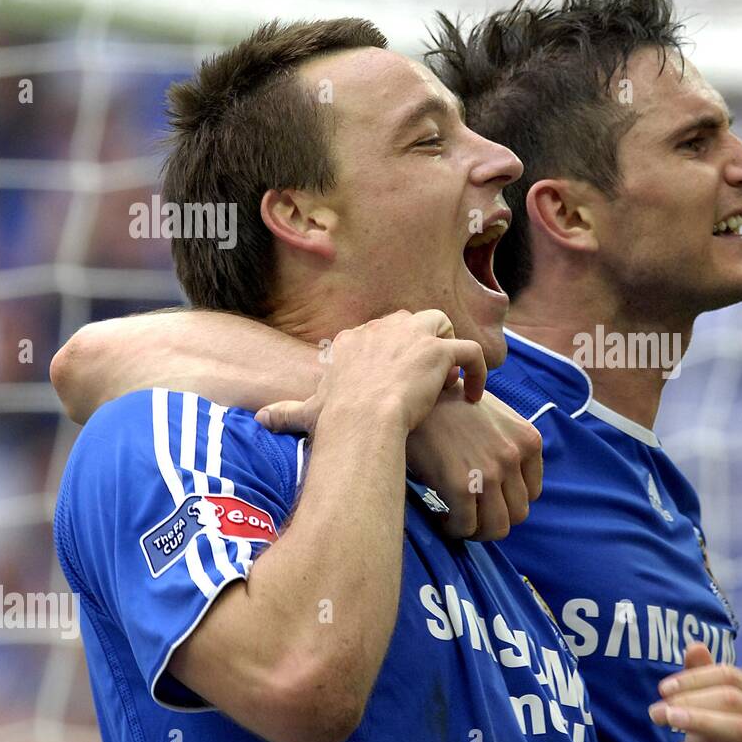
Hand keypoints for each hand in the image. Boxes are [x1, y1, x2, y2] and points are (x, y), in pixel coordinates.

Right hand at [254, 309, 485, 436]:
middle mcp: (383, 328)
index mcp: (355, 339)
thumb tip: (262, 418)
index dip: (394, 354)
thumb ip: (288, 411)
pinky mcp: (439, 350)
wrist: (362, 421)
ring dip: (450, 348)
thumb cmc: (335, 420)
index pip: (381, 332)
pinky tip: (475, 395)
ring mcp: (413, 336)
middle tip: (427, 381)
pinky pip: (471, 350)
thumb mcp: (309, 412)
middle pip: (412, 321)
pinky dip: (479, 370)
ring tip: (450, 382)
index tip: (399, 382)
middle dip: (423, 344)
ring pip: (443, 323)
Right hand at [404, 386, 542, 539]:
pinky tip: (441, 515)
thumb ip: (509, 447)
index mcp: (528, 440)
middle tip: (472, 514)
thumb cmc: (451, 405)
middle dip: (494, 519)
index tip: (488, 501)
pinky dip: (454, 529)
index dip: (508, 501)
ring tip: (458, 520)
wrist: (417, 396)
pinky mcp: (461, 485)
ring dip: (477, 530)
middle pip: (518, 513)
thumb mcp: (497, 417)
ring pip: (497, 527)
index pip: (532, 492)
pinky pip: (466, 526)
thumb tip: (504, 485)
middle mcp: (514, 457)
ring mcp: (489, 472)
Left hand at [655, 644, 741, 741]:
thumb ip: (700, 683)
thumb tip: (694, 644)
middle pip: (736, 699)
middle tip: (656, 710)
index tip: (663, 689)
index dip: (696, 678)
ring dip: (698, 721)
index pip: (733, 677)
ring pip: (740, 728)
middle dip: (692, 700)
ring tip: (667, 722)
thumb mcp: (701, 719)